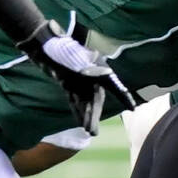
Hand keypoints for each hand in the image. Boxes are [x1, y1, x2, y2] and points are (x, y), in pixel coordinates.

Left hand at [22, 21, 135, 136]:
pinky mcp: (69, 83)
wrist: (44, 45)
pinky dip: (77, 110)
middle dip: (94, 116)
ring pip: (85, 102)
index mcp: (98, 69)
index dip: (123, 96)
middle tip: (93, 132)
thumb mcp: (79, 59)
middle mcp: (92, 76)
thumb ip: (92, 70)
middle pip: (95, 99)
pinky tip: (79, 121)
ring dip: (85, 116)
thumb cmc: (63, 49)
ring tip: (88, 132)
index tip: (133, 107)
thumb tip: (107, 75)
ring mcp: (80, 81)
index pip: (114, 86)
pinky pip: (75, 100)